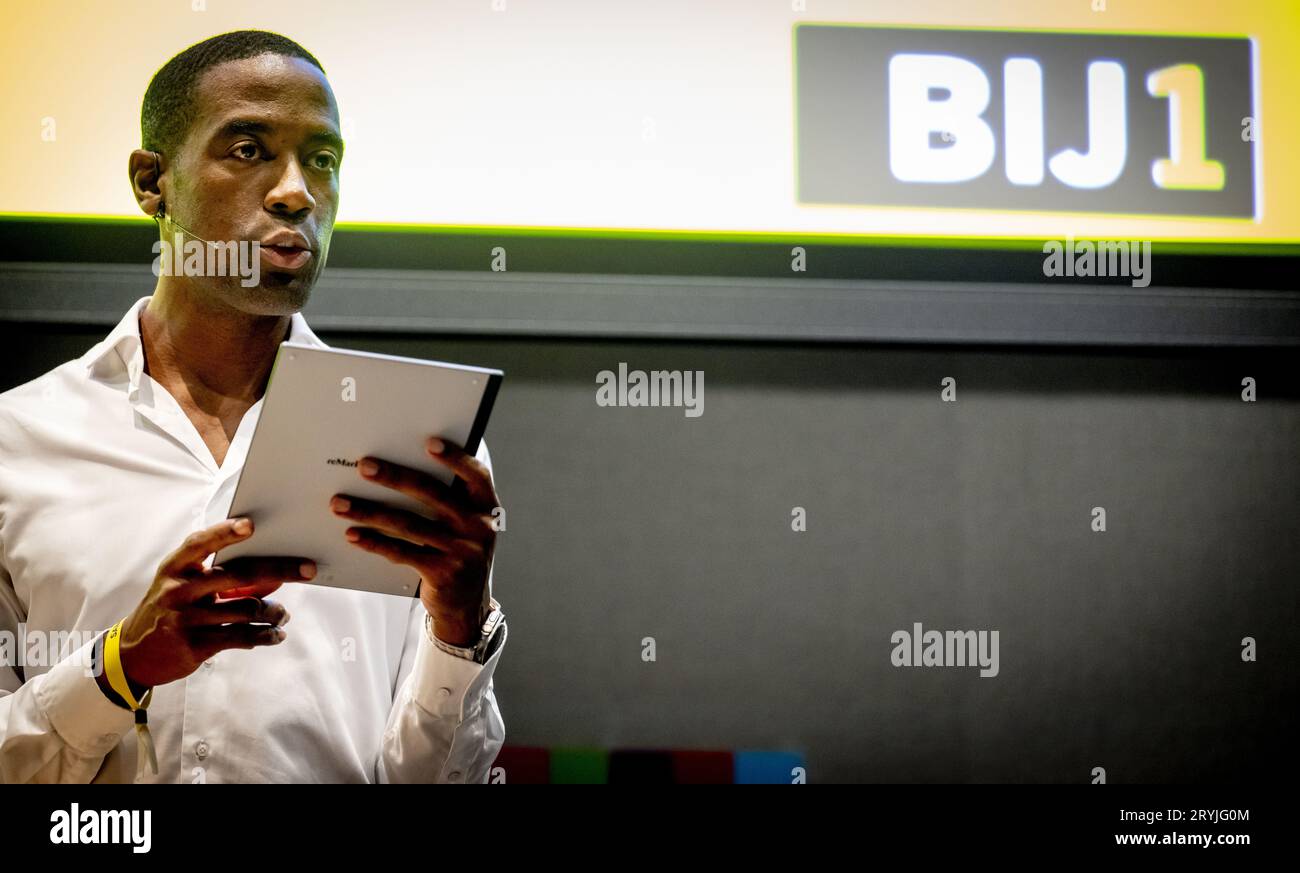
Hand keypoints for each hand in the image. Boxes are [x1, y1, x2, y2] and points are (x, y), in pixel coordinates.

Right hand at [108, 518, 315, 692]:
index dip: (225, 533)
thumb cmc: (171, 609)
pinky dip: (265, 635)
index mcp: (175, 567)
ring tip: (281, 614)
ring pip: (247, 609)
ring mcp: (186, 618)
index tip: (251, 525)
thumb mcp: (185, 586)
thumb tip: (274, 577)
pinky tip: (276, 634)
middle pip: (239, 575)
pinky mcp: (195, 645)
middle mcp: (178, 590)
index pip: (201, 543)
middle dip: (279, 570)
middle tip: (308, 569)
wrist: (135, 654)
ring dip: (273, 612)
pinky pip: (242, 637)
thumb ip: (223, 577)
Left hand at [330, 437, 498, 645]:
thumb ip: (452, 497)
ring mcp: (462, 551)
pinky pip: (402, 553)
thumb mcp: (467, 523)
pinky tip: (353, 534)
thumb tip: (405, 464)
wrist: (467, 604)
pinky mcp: (442, 573)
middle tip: (365, 466)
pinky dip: (374, 542)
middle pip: (432, 494)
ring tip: (342, 503)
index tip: (429, 443)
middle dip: (394, 476)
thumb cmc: (460, 550)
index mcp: (486, 507)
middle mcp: (479, 527)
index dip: (455, 458)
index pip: (475, 475)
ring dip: (371, 511)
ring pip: (409, 524)